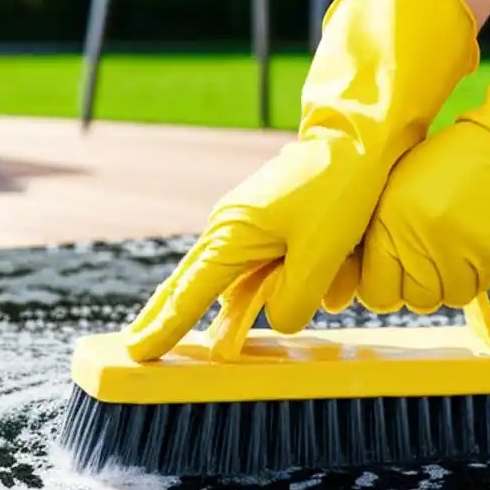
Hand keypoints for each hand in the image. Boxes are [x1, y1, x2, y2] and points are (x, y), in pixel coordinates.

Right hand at [120, 0, 479, 360]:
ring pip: (219, 279)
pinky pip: (246, 268)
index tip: (137, 352)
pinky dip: (240, 293)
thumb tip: (276, 321)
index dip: (165, 327)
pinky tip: (234, 317)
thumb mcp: (321, 254)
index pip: (190, 292)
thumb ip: (294, 300)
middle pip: (186, 283)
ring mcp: (244, 225)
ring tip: (169, 334)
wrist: (356, 137)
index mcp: (233, 234)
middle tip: (133, 347)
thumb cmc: (339, 190)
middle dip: (161, 316)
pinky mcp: (265, 224)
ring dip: (204, 309)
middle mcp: (228, 229)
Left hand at [327, 120, 489, 314]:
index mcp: (384, 224)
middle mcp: (413, 241)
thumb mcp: (395, 190)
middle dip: (419, 288)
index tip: (395, 277)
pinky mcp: (484, 253)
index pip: (375, 292)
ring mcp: (449, 249)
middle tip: (429, 264)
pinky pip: (475, 289)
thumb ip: (380, 234)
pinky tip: (474, 251)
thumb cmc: (441, 165)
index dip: (385, 289)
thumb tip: (360, 283)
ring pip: (444, 298)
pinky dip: (476, 277)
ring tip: (452, 255)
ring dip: (449, 284)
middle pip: (412, 299)